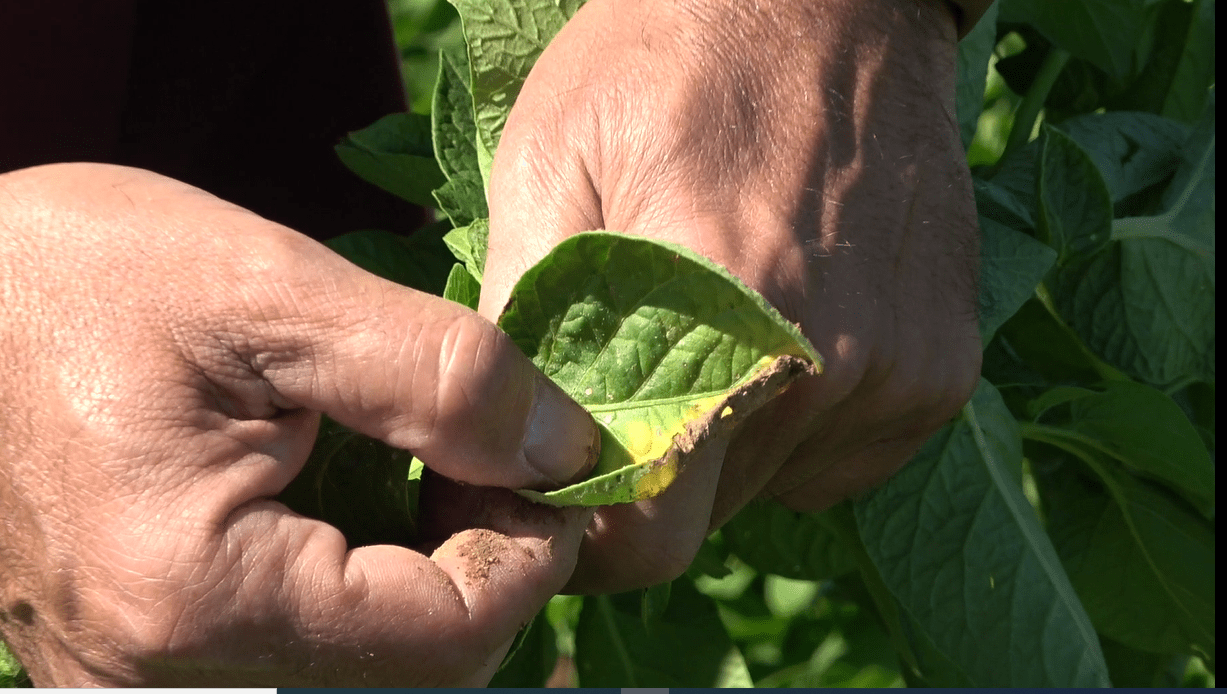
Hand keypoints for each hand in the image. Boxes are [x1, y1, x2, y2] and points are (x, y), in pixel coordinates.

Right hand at [0, 161, 598, 684]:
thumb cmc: (68, 280)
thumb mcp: (270, 296)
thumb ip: (438, 376)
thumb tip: (568, 449)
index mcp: (196, 599)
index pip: (443, 639)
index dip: (531, 552)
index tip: (554, 459)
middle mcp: (158, 680)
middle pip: (406, 667)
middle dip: (481, 559)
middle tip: (489, 446)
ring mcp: (137, 681)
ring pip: (356, 662)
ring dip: (424, 567)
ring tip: (419, 451)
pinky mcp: (132, 655)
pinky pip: (292, 645)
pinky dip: (355, 574)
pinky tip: (353, 484)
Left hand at [479, 0, 981, 591]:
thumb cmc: (664, 63)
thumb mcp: (549, 165)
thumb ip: (526, 326)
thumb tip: (494, 460)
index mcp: (722, 322)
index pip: (649, 537)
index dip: (583, 534)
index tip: (548, 488)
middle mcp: (829, 368)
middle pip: (705, 518)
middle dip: (644, 477)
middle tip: (619, 381)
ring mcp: (900, 374)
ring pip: (770, 488)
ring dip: (719, 445)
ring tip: (701, 333)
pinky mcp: (943, 371)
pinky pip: (837, 458)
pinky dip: (791, 426)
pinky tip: (770, 336)